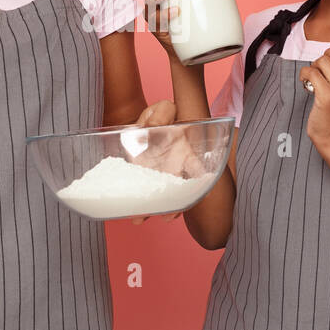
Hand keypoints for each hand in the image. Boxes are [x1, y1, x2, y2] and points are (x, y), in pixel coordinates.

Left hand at [128, 99, 206, 223]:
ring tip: (139, 219)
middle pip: (178, 190)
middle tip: (166, 218)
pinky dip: (136, 200)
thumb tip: (154, 124)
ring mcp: (158, 172)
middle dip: (173, 206)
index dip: (200, 186)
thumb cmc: (161, 114)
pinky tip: (129, 212)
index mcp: (187, 151)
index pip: (197, 170)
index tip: (197, 197)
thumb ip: (161, 114)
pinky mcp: (142, 173)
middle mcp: (175, 166)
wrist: (145, 119)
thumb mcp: (163, 110)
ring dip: (151, 208)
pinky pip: (141, 189)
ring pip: (158, 194)